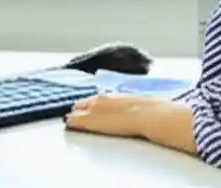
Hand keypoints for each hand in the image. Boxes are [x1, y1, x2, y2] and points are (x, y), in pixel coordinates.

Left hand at [65, 94, 196, 153]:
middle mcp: (104, 99)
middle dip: (81, 107)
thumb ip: (137, 106)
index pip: (100, 97)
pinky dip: (73, 123)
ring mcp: (97, 109)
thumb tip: (146, 110)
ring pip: (80, 110)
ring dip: (75, 114)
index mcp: (116, 95)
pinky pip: (79, 121)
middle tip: (74, 111)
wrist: (148, 116)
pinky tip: (68, 125)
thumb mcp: (143, 104)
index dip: (94, 102)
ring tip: (69, 119)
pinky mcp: (93, 120)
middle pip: (87, 102)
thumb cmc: (152, 111)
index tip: (88, 104)